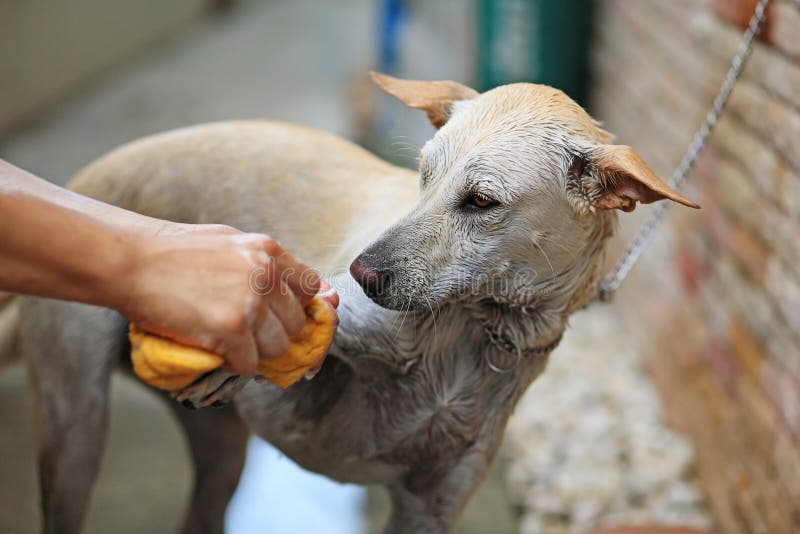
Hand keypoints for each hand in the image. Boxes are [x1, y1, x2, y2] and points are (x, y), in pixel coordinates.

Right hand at [119, 223, 335, 373]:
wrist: (129, 261)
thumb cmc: (173, 252)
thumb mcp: (229, 243)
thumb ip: (267, 265)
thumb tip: (318, 294)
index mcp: (268, 250)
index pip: (312, 287)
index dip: (300, 308)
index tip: (283, 318)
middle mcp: (266, 275)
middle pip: (297, 324)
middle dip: (275, 333)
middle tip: (246, 333)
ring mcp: (250, 304)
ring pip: (277, 348)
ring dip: (255, 351)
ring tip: (227, 340)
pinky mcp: (231, 330)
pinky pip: (250, 364)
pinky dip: (234, 364)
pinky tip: (214, 349)